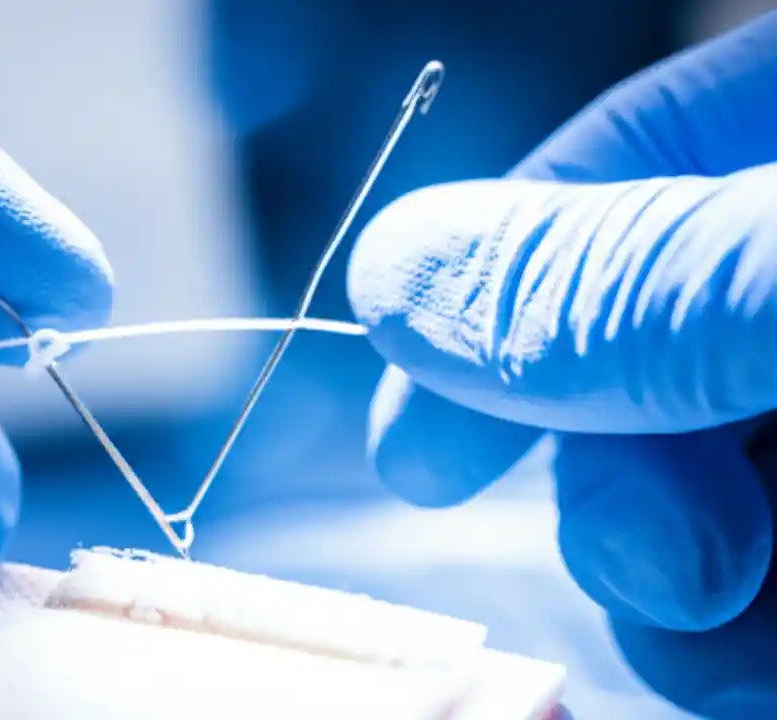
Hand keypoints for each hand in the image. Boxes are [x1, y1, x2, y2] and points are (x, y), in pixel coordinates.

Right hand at [349, 11, 776, 716]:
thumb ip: (634, 278)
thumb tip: (397, 279)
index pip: (615, 169)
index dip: (484, 302)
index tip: (415, 458)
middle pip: (654, 353)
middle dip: (615, 485)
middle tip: (662, 577)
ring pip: (722, 495)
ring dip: (696, 603)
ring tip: (733, 654)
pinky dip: (762, 647)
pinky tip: (769, 676)